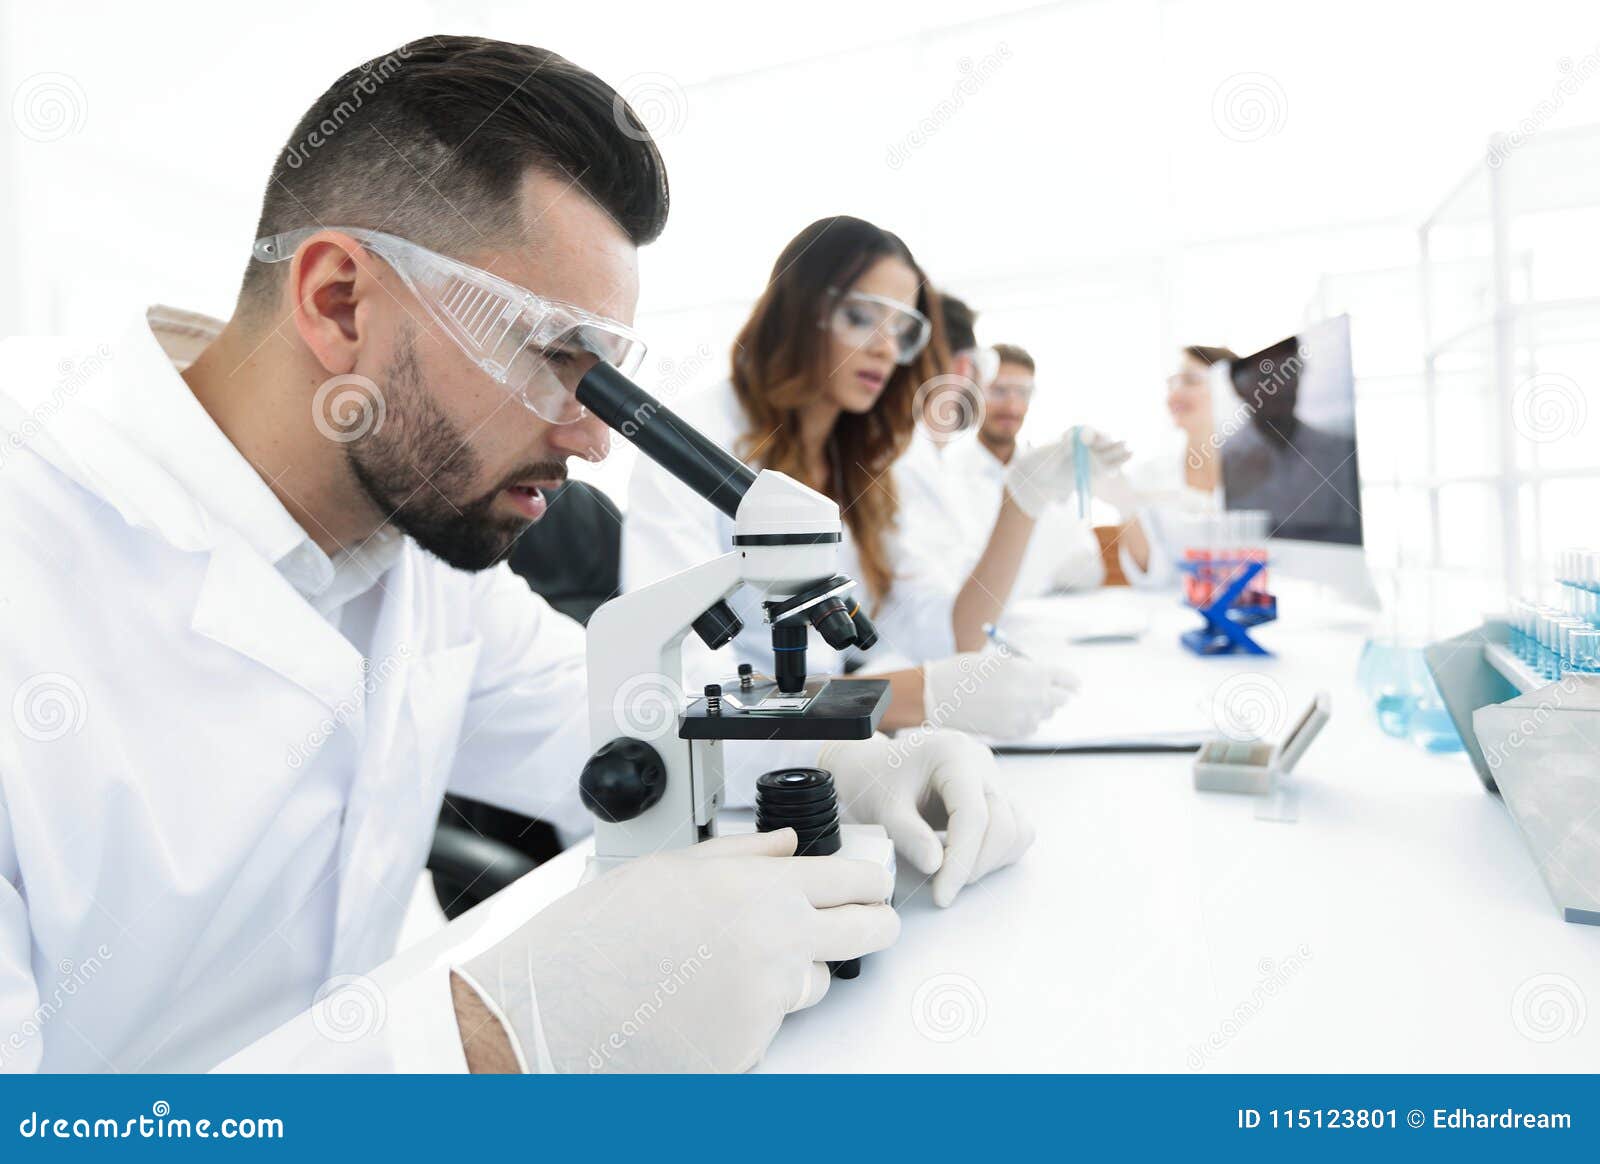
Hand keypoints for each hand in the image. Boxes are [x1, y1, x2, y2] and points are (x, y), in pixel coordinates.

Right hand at [453, 830, 897, 1072]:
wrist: (556, 1009)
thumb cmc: (599, 937)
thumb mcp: (669, 870)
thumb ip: (742, 854)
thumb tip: (786, 845)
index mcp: (758, 887)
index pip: (854, 878)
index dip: (870, 882)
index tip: (874, 886)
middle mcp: (777, 940)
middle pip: (868, 931)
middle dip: (872, 924)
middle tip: (866, 922)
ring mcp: (769, 999)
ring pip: (819, 981)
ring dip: (797, 974)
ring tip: (733, 966)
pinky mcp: (754, 1046)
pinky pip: (776, 1025)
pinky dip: (754, 1014)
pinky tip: (707, 1001)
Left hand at [820, 730, 1036, 906]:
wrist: (877, 770)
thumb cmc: (878, 783)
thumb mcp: (883, 809)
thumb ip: (908, 835)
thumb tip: (935, 866)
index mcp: (953, 755)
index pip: (973, 815)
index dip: (961, 860)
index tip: (942, 894)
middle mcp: (981, 762)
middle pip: (1001, 825)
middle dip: (974, 865)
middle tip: (941, 886)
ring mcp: (994, 778)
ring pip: (1016, 830)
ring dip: (989, 862)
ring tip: (951, 870)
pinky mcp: (998, 796)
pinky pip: (1017, 831)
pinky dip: (998, 854)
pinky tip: (966, 859)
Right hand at [920, 645, 1078, 738]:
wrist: (939, 696)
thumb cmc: (965, 672)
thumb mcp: (1000, 661)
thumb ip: (1025, 670)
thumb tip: (1045, 680)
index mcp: (1029, 671)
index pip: (1065, 679)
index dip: (1070, 682)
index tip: (1073, 685)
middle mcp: (1030, 695)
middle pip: (1060, 699)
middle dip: (1057, 695)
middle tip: (1052, 693)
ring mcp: (1022, 716)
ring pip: (1045, 714)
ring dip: (1039, 708)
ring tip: (1019, 700)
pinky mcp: (1012, 732)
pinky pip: (1030, 727)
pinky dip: (1026, 720)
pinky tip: (1009, 712)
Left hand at [1004, 426, 1131, 518]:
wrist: (1037, 478)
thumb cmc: (1039, 461)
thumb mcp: (1048, 453)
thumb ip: (1060, 447)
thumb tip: (1072, 442)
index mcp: (1073, 435)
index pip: (1088, 432)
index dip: (1096, 434)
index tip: (1101, 438)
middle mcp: (1084, 445)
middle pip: (1101, 442)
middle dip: (1112, 443)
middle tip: (1123, 443)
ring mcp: (1089, 457)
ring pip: (1107, 455)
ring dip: (1118, 453)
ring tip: (1131, 451)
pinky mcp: (1092, 471)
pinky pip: (1106, 468)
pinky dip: (1115, 465)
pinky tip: (1126, 459)